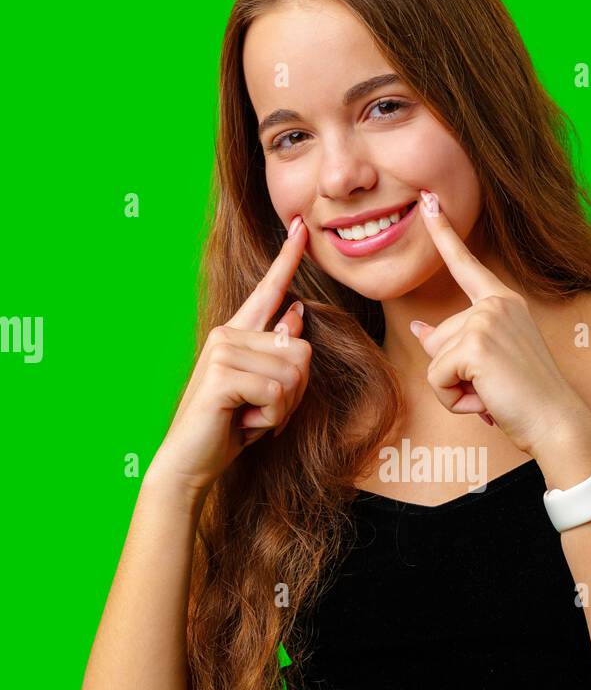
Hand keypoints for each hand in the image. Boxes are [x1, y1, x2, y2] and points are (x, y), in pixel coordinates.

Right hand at [146, 219, 311, 499]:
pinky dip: (271, 419)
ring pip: (294, 374)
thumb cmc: (227, 428)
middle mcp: (228, 333)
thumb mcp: (263, 392)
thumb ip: (279, 356)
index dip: (288, 259)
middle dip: (294, 394)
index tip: (300, 227)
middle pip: (302, 352)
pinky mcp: (222, 373)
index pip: (269, 291)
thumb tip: (296, 314)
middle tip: (262, 412)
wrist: (190, 462)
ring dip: (282, 409)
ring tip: (250, 417)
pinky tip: (244, 425)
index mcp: (237, 334)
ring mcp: (222, 350)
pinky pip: (278, 392)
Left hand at [409, 191, 590, 459]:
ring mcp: (486, 320)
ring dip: (454, 391)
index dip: (444, 233)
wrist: (556, 423)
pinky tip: (486, 402)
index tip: (428, 199)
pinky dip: (454, 401)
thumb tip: (418, 328)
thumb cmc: (525, 400)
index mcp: (504, 303)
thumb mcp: (488, 366)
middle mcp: (496, 304)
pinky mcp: (476, 343)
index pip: (465, 265)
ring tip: (492, 395)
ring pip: (435, 361)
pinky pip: (436, 378)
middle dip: (453, 374)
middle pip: (436, 339)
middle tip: (494, 388)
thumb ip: (454, 343)